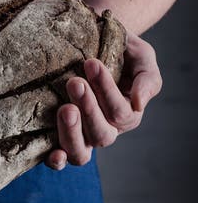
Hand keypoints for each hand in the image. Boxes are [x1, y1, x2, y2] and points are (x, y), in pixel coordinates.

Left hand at [45, 31, 161, 169]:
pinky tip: (53, 154)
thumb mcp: (142, 57)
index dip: (106, 90)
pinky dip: (57, 160)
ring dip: (71, 133)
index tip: (91, 63)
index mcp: (127, 114)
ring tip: (64, 108)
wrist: (93, 41)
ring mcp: (83, 137)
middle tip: (75, 82)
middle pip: (101, 134)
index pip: (119, 112)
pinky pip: (61, 159)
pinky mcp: (60, 137)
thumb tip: (139, 103)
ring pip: (82, 152)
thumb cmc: (120, 51)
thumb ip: (147, 79)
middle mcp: (106, 130)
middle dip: (88, 109)